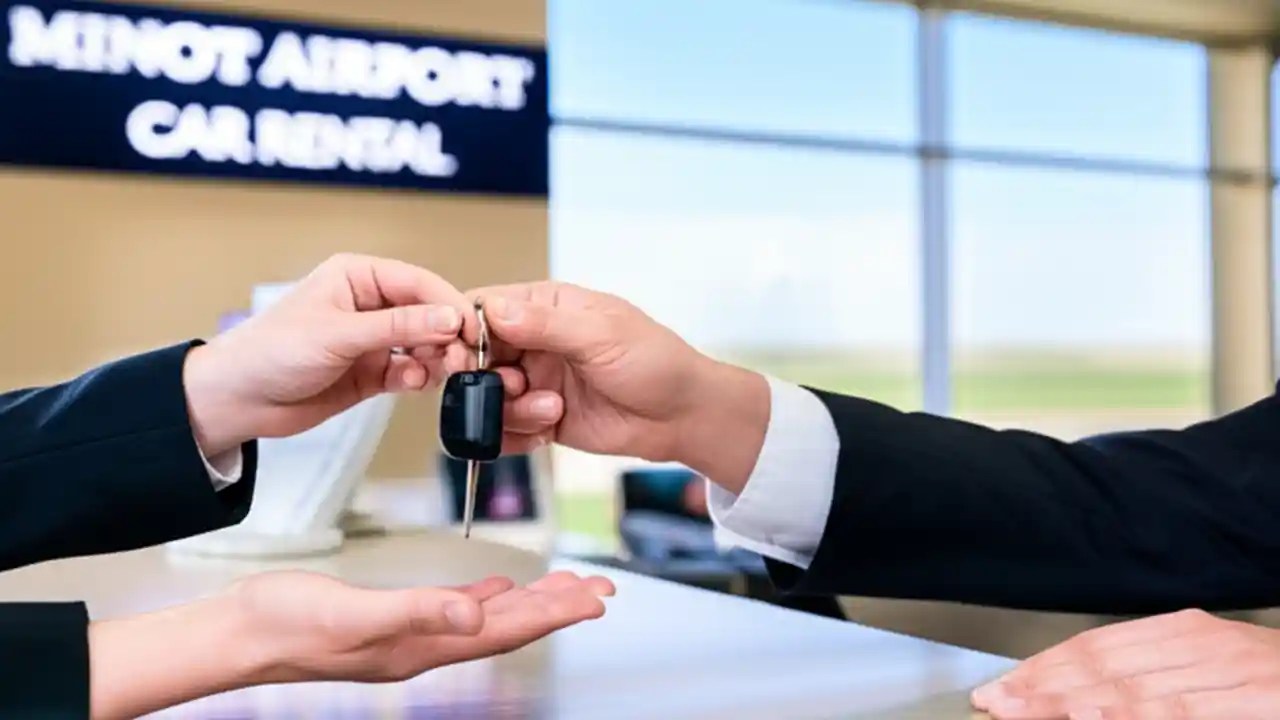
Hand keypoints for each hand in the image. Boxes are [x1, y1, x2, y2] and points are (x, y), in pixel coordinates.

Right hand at [89, 569, 615, 718]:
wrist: (241, 633)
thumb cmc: (288, 623)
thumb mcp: (354, 612)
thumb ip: (418, 611)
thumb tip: (478, 617)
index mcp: (424, 645)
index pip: (507, 630)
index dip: (554, 614)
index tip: (595, 600)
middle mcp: (425, 643)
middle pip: (509, 626)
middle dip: (558, 607)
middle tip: (600, 589)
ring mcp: (410, 633)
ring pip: (489, 617)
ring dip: (530, 602)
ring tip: (568, 589)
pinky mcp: (393, 617)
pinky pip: (454, 608)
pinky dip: (484, 598)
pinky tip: (495, 590)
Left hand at [183, 254, 476, 456]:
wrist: (238, 400)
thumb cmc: (271, 351)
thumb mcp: (339, 334)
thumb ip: (398, 326)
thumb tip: (448, 317)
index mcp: (358, 276)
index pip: (418, 282)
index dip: (449, 303)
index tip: (471, 327)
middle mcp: (369, 304)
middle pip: (428, 313)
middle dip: (448, 334)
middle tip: (461, 357)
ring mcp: (373, 339)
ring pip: (424, 344)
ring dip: (437, 358)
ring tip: (441, 372)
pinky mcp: (372, 372)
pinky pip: (410, 370)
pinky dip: (419, 378)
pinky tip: (414, 384)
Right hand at [444, 282, 770, 491]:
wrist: (683, 417)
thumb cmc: (655, 363)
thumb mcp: (601, 336)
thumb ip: (545, 324)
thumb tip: (494, 309)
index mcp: (547, 306)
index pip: (486, 308)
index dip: (464, 329)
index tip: (461, 353)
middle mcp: (535, 341)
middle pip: (476, 355)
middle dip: (482, 377)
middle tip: (509, 387)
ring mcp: (537, 380)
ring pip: (489, 397)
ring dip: (511, 409)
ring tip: (551, 410)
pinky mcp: (542, 417)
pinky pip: (506, 429)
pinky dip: (516, 436)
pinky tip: (546, 433)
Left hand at [971, 609, 1279, 718]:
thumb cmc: (1274, 684)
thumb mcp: (1210, 672)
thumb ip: (1153, 681)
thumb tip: (1081, 699)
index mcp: (1185, 632)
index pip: (1097, 647)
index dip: (1044, 667)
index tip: (1001, 688)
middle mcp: (1201, 644)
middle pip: (1104, 666)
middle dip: (1042, 687)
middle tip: (995, 703)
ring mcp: (1231, 672)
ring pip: (1135, 690)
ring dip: (1072, 703)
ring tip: (1025, 712)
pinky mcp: (1260, 700)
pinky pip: (1185, 711)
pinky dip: (1137, 716)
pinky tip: (1096, 719)